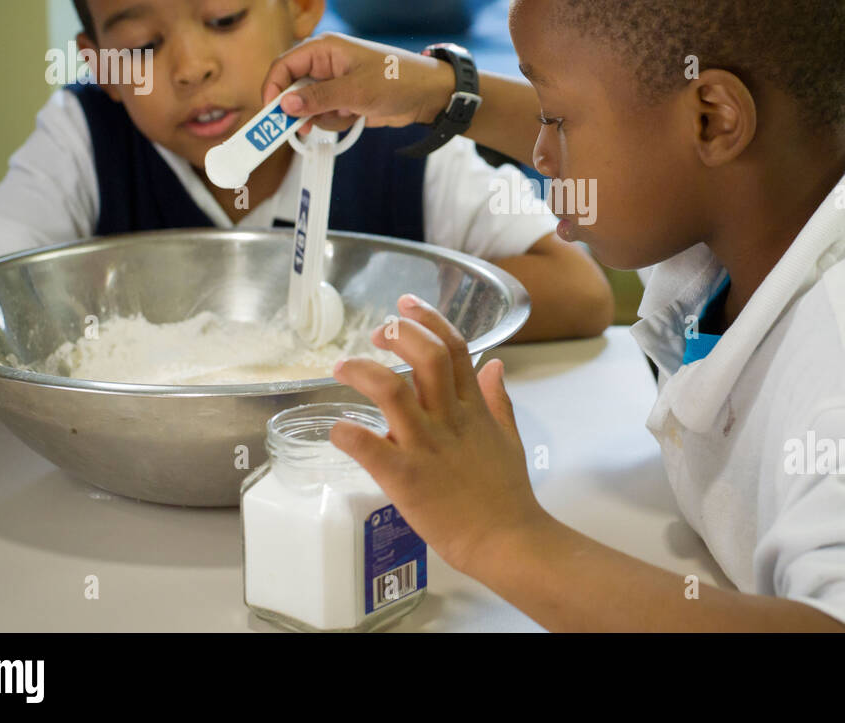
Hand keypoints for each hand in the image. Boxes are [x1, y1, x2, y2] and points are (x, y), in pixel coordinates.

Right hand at [260, 32, 454, 136]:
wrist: (428, 95)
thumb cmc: (397, 80)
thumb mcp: (356, 91)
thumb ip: (318, 99)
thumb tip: (285, 105)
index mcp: (324, 49)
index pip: (284, 65)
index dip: (274, 88)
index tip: (273, 113)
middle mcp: (325, 64)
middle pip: (292, 88)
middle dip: (300, 109)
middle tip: (305, 127)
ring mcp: (334, 83)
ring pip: (308, 106)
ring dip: (323, 117)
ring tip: (348, 114)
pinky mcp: (344, 99)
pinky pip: (326, 114)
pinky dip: (337, 120)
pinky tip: (356, 117)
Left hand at [329, 293, 548, 575]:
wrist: (507, 540)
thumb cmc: (506, 495)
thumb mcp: (509, 438)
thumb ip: (497, 399)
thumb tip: (494, 363)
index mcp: (472, 409)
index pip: (454, 348)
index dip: (429, 319)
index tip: (406, 304)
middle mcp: (448, 420)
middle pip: (426, 357)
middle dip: (398, 334)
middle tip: (376, 332)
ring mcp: (426, 446)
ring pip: (392, 391)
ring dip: (362, 372)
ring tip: (341, 366)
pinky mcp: (405, 477)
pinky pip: (370, 448)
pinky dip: (348, 434)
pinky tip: (335, 428)